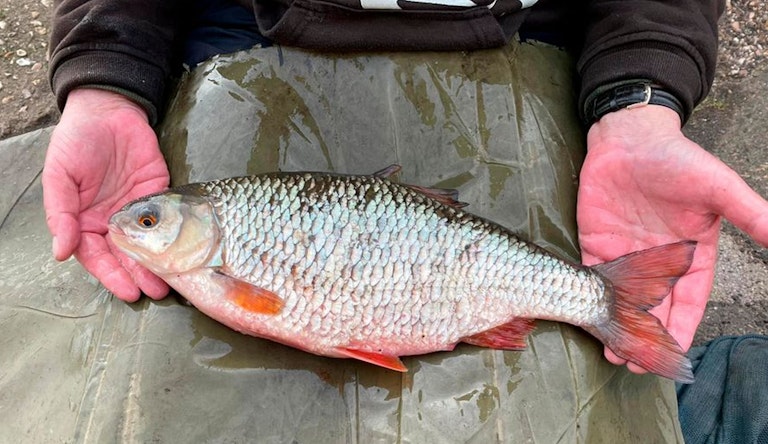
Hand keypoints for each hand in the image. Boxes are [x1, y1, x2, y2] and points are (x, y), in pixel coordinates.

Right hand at [42, 88, 170, 301]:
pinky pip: (167, 219)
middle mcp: (112, 221)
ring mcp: (138, 210)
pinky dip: (174, 238)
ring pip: (149, 244)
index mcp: (84, 221)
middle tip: (154, 292)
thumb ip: (60, 214)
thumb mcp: (60, 176)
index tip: (126, 292)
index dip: (111, 276)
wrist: (108, 110)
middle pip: (126, 257)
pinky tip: (183, 253)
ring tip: (171, 283)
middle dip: (139, 276)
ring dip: (159, 264)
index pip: (98, 257)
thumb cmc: (76, 142)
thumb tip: (60, 251)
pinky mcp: (159, 194)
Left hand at [578, 105, 767, 373]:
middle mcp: (658, 260)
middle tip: (636, 365)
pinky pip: (593, 277)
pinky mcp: (596, 244)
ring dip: (617, 327)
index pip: (689, 300)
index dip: (682, 327)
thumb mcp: (719, 189)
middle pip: (654, 308)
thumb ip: (751, 216)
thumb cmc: (677, 160)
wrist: (628, 135)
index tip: (674, 353)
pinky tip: (588, 321)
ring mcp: (625, 253)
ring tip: (612, 356)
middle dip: (647, 338)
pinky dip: (590, 300)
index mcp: (691, 254)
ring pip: (622, 300)